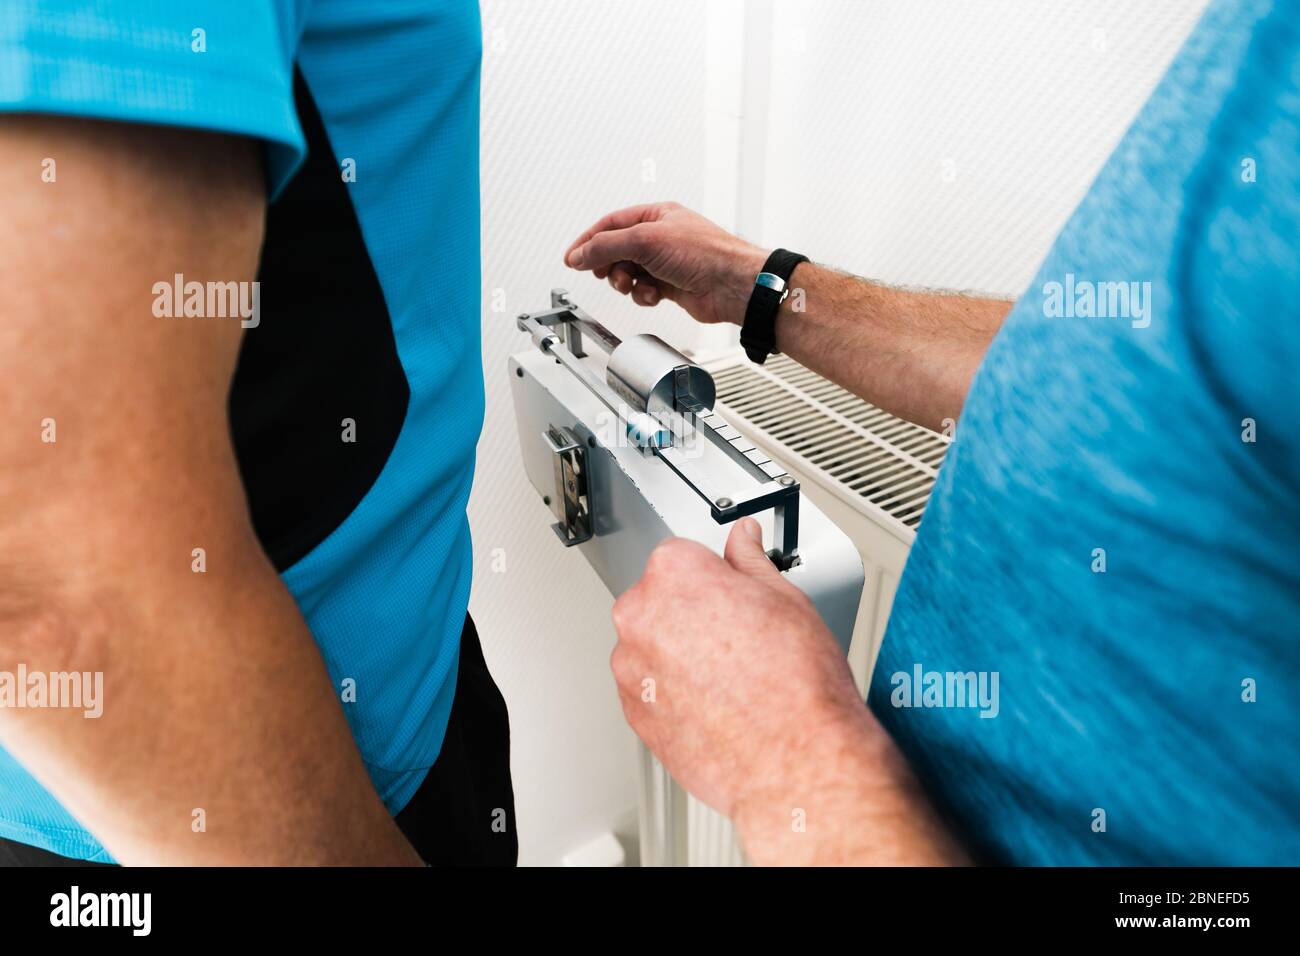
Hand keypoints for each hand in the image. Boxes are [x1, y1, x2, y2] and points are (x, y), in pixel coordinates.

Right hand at [564, 202, 767, 325]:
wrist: (732, 285)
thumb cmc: (705, 254)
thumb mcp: (645, 241)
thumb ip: (607, 246)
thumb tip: (580, 254)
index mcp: (656, 216)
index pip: (611, 224)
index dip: (588, 241)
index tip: (572, 258)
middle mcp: (660, 237)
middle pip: (617, 249)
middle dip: (608, 265)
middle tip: (604, 274)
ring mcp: (666, 262)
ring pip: (629, 272)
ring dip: (626, 282)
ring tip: (632, 284)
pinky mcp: (671, 285)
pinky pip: (643, 290)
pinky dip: (643, 294)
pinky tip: (653, 295)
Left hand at [610, 517, 867, 820]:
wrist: (794, 760)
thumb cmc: (796, 685)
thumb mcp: (786, 599)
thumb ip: (750, 560)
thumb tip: (743, 540)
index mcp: (674, 573)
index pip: (682, 556)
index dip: (714, 577)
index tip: (733, 595)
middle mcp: (640, 616)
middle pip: (660, 600)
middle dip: (693, 614)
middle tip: (740, 638)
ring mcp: (631, 668)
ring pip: (652, 646)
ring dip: (680, 655)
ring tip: (732, 676)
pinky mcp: (633, 712)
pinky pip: (649, 689)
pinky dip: (674, 693)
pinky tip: (717, 702)